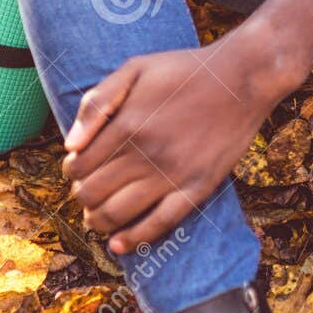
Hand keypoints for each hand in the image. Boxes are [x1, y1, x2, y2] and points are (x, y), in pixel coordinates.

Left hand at [61, 30, 286, 251]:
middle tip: (87, 191)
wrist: (242, 77)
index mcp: (126, 124)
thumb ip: (97, 102)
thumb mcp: (134, 68)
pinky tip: (119, 244)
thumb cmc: (185, 69)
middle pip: (93, 193)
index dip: (71, 171)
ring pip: (118, 214)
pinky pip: (160, 223)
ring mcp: (172, 174)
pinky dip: (134, 238)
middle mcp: (145, 154)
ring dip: (98, 221)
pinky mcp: (197, 187)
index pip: (79, 165)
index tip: (76, 169)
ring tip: (96, 217)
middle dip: (82, 196)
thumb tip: (70, 145)